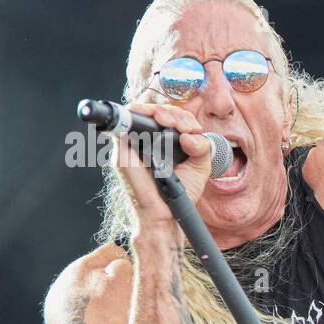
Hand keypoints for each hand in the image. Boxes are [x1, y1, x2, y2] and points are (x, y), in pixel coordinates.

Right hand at [114, 102, 215, 233]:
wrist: (168, 214)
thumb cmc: (180, 192)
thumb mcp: (199, 166)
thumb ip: (201, 147)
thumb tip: (190, 135)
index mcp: (159, 142)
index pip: (165, 116)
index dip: (180, 116)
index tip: (194, 129)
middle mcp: (142, 141)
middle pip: (153, 110)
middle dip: (174, 113)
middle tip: (187, 127)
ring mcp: (130, 145)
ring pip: (140, 111)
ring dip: (162, 112)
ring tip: (178, 125)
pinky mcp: (122, 152)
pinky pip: (126, 125)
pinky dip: (144, 118)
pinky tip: (164, 124)